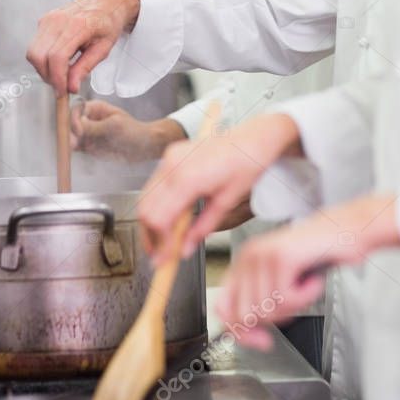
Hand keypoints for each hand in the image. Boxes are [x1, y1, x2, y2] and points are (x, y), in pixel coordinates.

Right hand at [26, 0, 139, 94]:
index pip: (57, 57)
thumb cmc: (108, 23)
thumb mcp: (103, 48)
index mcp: (78, 25)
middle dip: (48, 76)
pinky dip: (42, 59)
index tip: (63, 91)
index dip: (57, 78)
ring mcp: (49, 18)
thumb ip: (85, 67)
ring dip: (43, 69)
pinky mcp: (44, 20)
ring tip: (60, 74)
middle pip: (39, 56)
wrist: (106, 1)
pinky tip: (57, 62)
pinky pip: (35, 45)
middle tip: (61, 85)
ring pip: (33, 52)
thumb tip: (71, 87)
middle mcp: (59, 20)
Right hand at [70, 100, 186, 161]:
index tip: (78, 129)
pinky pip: (78, 148)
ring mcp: (89, 134)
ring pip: (73, 137)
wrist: (144, 147)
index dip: (74, 119)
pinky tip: (77, 152)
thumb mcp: (114, 126)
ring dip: (72, 142)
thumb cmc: (134, 131)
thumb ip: (94, 126)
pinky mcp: (90, 147)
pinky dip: (76, 150)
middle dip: (71, 133)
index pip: (77, 110)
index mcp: (96, 108)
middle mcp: (90, 120)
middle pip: (72, 124)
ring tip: (75, 147)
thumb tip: (78, 126)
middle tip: (74, 142)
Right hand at [138, 112, 302, 261]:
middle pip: (145, 209)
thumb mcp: (226, 202)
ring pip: (146, 197)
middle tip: (161, 255)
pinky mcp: (171, 154)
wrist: (254, 138)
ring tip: (167, 239)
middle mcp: (173, 165)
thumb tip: (185, 251)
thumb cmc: (246, 165)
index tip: (163, 261)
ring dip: (152, 221)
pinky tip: (172, 218)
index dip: (158, 244)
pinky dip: (157, 204)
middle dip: (150, 235)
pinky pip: (154, 184)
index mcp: (187, 179)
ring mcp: (170, 157)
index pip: (158, 219)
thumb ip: (202, 229)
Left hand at [215, 193, 399, 349]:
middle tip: (296, 301)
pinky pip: (287, 299)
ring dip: (295, 305)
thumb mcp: (282, 283)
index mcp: (244, 262)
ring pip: (268, 309)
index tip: (262, 340)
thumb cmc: (317, 257)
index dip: (240, 331)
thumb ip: (261, 304)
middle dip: (275, 318)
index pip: (223, 307)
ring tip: (305, 285)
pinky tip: (312, 280)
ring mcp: (262, 255)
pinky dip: (306, 297)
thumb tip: (249, 334)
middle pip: (246, 314)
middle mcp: (248, 256)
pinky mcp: (281, 258)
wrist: (343, 232)